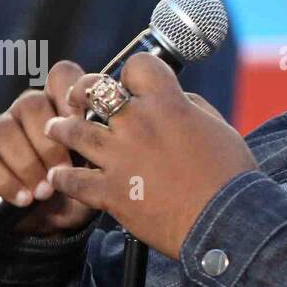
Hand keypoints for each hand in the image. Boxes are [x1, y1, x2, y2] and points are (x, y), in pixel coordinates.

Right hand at [0, 61, 98, 235]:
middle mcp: (26, 111)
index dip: (71, 91)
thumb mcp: (95, 174)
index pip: (60, 76)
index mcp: (59, 106)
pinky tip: (24, 199)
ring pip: (5, 130)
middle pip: (30, 104)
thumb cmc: (76, 190)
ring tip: (45, 192)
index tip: (83, 119)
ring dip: (27, 164)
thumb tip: (98, 140)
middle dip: (49, 142)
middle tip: (64, 171)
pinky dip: (5, 181)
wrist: (46, 222)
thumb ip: (98, 151)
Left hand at [44, 53, 256, 259]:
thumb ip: (191, 108)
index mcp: (168, 105)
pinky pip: (72, 180)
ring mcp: (120, 158)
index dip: (132, 72)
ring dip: (61, 128)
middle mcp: (138, 124)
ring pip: (72, 130)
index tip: (131, 83)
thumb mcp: (220, 128)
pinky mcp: (111, 192)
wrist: (225, 221)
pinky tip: (60, 176)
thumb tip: (177, 100)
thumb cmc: (230, 176)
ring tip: (56, 129)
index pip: (137, 65)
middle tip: (78, 100)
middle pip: (93, 90)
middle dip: (83, 91)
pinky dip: (64, 178)